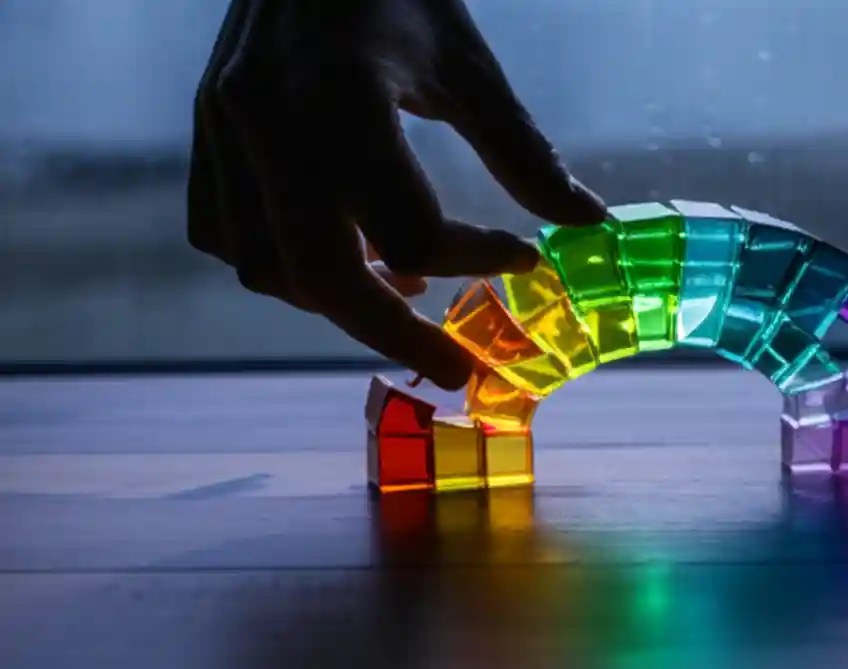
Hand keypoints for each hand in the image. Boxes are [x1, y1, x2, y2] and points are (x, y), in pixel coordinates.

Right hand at [187, 0, 604, 388]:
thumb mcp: (468, 65)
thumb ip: (523, 151)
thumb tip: (587, 224)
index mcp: (340, 101)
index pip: (409, 230)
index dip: (475, 256)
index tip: (521, 254)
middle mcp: (267, 124)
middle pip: (322, 277)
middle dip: (395, 336)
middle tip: (454, 368)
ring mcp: (222, 132)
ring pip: (267, 267)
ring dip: (338, 300)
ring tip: (404, 297)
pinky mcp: (204, 133)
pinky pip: (225, 235)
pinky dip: (282, 265)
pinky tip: (338, 254)